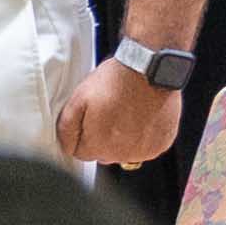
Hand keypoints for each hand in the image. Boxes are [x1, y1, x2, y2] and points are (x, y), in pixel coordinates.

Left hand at [48, 57, 183, 170]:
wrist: (149, 69)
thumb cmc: (116, 81)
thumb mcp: (78, 99)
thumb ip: (67, 128)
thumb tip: (65, 146)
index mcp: (98, 146)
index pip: (81, 153)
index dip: (83, 133)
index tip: (91, 117)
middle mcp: (121, 155)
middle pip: (104, 154)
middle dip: (103, 136)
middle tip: (109, 111)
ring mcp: (143, 151)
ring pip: (125, 152)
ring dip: (123, 138)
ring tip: (127, 112)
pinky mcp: (160, 144)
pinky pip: (146, 147)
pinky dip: (143, 135)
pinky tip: (141, 117)